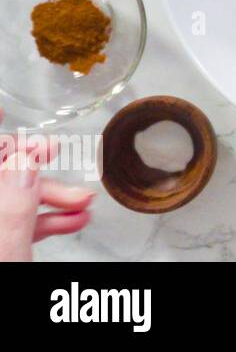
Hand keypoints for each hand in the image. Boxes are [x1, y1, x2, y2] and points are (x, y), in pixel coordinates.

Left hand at [0, 111, 94, 261]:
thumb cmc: (1, 271)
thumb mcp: (7, 246)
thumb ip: (15, 204)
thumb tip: (26, 161)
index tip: (5, 108)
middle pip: (4, 174)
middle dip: (34, 165)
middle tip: (56, 151)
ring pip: (15, 197)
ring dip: (53, 195)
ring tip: (84, 199)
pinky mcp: (2, 241)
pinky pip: (21, 219)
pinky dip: (49, 216)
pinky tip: (75, 218)